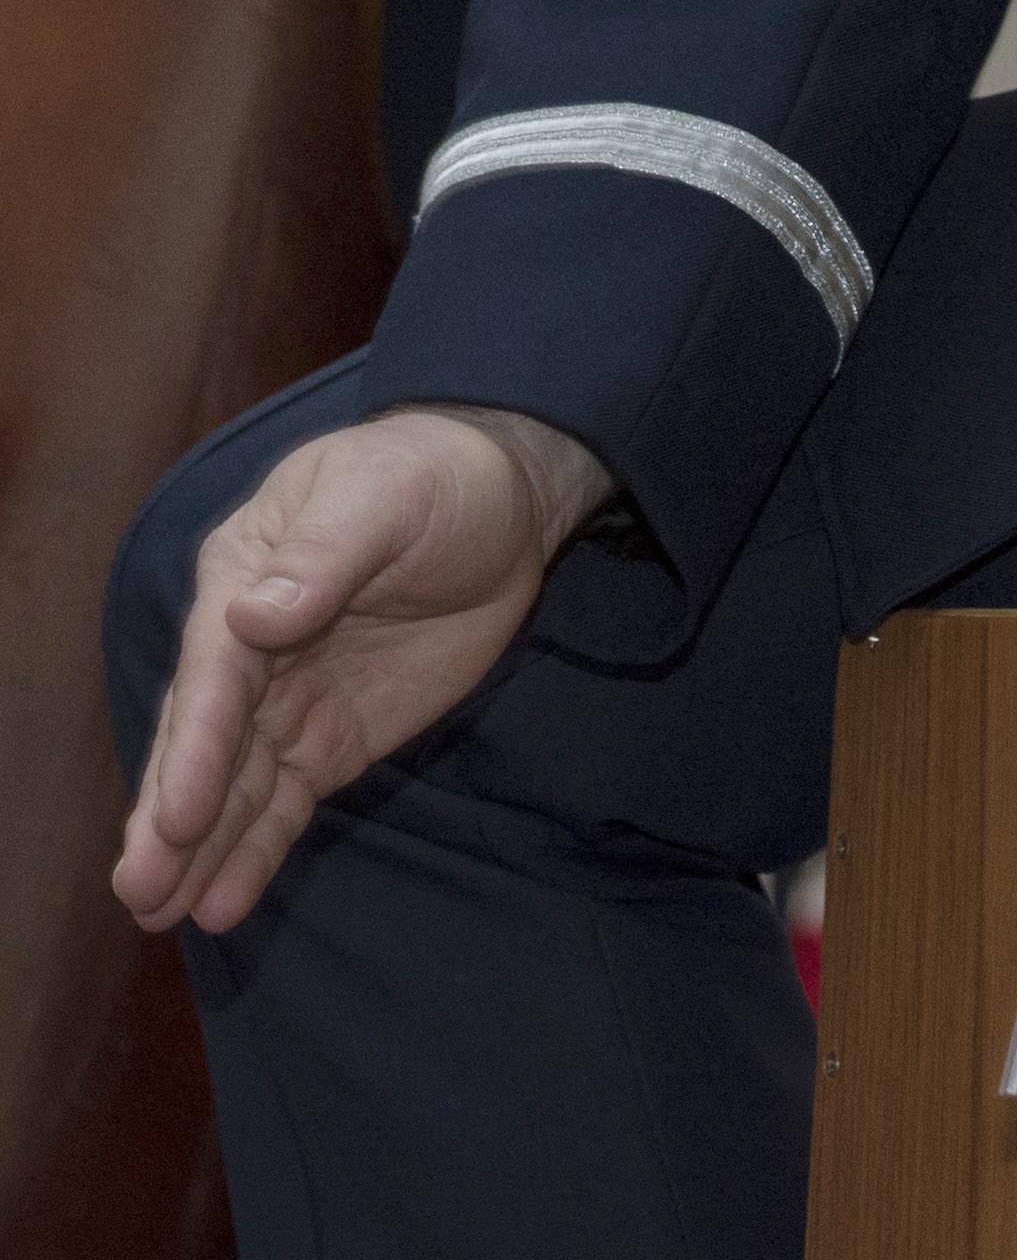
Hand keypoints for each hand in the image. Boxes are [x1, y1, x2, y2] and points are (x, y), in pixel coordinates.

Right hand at [112, 403, 608, 937]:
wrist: (501, 503)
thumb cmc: (432, 476)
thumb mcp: (387, 493)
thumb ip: (323, 555)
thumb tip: (252, 616)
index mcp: (243, 574)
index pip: (214, 670)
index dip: (198, 745)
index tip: (179, 816)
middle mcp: (248, 647)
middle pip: (205, 739)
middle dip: (171, 816)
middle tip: (140, 891)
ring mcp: (286, 700)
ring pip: (234, 785)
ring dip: (198, 849)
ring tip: (160, 915)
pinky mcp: (328, 740)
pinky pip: (283, 802)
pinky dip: (255, 851)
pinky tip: (222, 903)